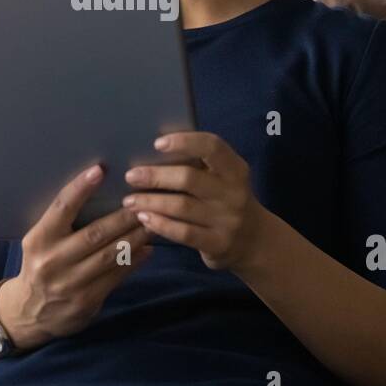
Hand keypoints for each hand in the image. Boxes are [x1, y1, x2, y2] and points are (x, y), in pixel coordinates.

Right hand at [6, 163, 153, 347]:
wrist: (28, 312)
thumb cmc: (40, 264)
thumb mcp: (42, 242)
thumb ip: (64, 223)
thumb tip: (102, 193)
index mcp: (39, 239)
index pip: (61, 208)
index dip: (80, 188)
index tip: (99, 170)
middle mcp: (52, 260)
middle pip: (94, 233)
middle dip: (123, 217)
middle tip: (144, 201)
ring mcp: (69, 283)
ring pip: (110, 255)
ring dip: (135, 237)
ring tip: (152, 222)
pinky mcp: (86, 301)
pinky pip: (116, 276)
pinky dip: (134, 261)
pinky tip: (148, 249)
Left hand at [122, 132, 266, 272]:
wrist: (255, 241)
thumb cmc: (227, 201)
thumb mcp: (224, 180)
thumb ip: (200, 167)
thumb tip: (152, 153)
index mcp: (235, 169)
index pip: (212, 147)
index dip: (184, 141)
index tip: (157, 143)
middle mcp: (233, 192)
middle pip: (189, 178)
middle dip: (156, 176)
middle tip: (131, 176)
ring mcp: (227, 219)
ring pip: (182, 207)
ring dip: (151, 202)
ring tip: (130, 201)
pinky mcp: (218, 243)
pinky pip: (184, 232)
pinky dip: (161, 224)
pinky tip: (144, 219)